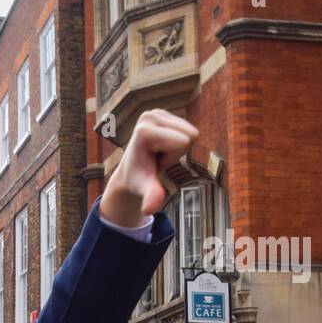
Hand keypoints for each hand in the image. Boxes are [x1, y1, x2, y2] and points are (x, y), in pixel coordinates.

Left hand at [99, 109, 199, 226]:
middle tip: (157, 158)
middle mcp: (150, 115)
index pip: (183, 141)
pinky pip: (187, 129)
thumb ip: (150, 196)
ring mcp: (156, 112)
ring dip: (177, 147)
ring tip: (158, 154)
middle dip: (176, 151)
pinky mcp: (162, 113)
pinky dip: (177, 142)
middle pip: (189, 133)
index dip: (172, 157)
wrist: (131, 172)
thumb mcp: (146, 188)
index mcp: (145, 129)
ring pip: (190, 131)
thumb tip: (149, 210)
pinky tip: (160, 148)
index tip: (154, 162)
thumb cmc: (138, 180)